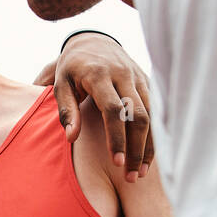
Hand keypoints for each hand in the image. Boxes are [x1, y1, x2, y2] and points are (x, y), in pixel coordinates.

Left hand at [35, 32, 153, 181]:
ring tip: (140, 172)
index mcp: (99, 74)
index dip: (117, 137)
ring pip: (152, 115)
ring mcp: (139, 78)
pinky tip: (148, 155)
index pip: (113, 110)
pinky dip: (154, 134)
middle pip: (138, 116)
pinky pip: (156, 111)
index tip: (115, 163)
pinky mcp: (148, 82)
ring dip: (149, 146)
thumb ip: (66, 110)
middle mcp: (123, 75)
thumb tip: (71, 138)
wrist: (93, 40)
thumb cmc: (71, 67)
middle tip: (130, 176)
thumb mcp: (59, 84)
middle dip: (136, 149)